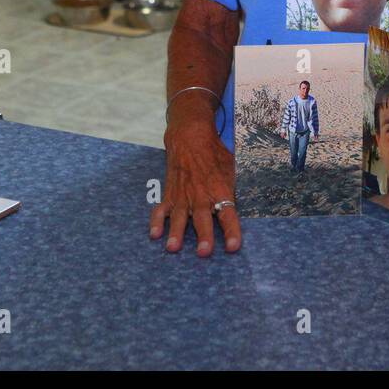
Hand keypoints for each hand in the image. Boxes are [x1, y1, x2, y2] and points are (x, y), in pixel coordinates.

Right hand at [150, 117, 239, 256]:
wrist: (190, 135)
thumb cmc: (214, 153)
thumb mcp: (230, 168)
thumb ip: (231, 190)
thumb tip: (234, 208)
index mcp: (220, 190)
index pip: (228, 214)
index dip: (231, 231)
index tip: (232, 247)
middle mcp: (201, 195)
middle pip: (203, 219)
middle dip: (203, 236)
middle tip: (203, 252)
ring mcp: (184, 195)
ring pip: (180, 217)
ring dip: (176, 232)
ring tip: (173, 248)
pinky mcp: (170, 193)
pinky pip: (162, 209)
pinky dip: (157, 221)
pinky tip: (154, 234)